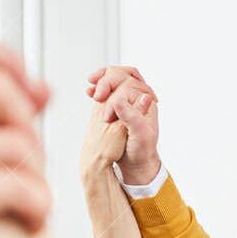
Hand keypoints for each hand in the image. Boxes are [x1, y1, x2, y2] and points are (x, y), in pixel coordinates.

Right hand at [0, 29, 52, 237]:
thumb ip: (3, 116)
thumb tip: (44, 88)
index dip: (5, 58)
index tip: (28, 95)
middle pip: (1, 87)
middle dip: (31, 129)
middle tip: (29, 167)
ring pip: (20, 141)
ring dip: (39, 176)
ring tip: (27, 200)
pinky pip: (22, 183)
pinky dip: (39, 207)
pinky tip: (30, 222)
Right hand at [87, 65, 159, 186]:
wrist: (137, 161)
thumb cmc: (142, 150)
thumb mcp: (141, 135)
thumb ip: (132, 117)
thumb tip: (119, 100)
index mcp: (147, 101)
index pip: (130, 82)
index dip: (114, 89)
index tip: (101, 103)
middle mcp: (138, 97)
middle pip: (121, 76)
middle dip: (106, 80)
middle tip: (94, 91)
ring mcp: (128, 100)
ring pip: (114, 80)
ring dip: (101, 80)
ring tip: (90, 85)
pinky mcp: (118, 107)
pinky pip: (108, 90)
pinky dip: (98, 88)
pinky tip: (89, 92)